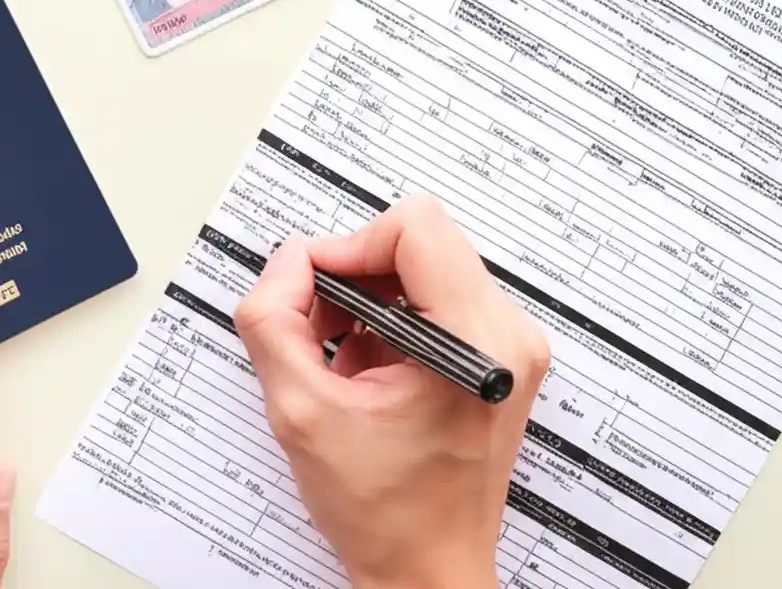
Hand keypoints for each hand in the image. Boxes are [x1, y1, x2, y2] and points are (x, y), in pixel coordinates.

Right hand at [235, 196, 549, 588]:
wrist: (428, 572)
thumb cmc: (387, 516)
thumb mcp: (301, 414)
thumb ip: (274, 322)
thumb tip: (283, 265)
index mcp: (478, 343)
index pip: (415, 226)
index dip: (348, 246)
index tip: (312, 286)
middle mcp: (506, 336)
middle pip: (418, 244)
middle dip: (351, 278)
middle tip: (316, 330)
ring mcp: (505, 346)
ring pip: (421, 270)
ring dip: (364, 302)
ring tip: (338, 360)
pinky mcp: (493, 357)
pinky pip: (432, 302)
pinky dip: (385, 323)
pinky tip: (364, 373)